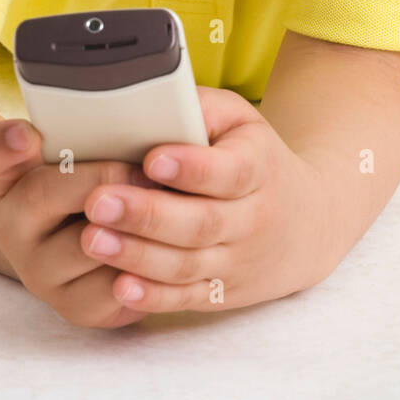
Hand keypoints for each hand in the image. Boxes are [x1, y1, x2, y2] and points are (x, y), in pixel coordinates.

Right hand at [0, 119, 168, 328]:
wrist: (97, 243)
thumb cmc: (95, 176)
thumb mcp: (82, 144)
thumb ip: (85, 125)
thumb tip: (126, 109)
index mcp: (5, 175)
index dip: (1, 144)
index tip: (26, 134)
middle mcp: (10, 224)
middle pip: (41, 193)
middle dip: (101, 177)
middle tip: (147, 167)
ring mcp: (37, 271)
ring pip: (86, 244)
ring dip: (133, 222)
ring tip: (170, 200)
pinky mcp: (73, 307)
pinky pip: (115, 288)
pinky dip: (150, 265)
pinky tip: (173, 244)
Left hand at [78, 87, 334, 314]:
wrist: (306, 223)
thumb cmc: (254, 158)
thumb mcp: (241, 121)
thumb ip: (200, 108)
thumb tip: (151, 100)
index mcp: (259, 168)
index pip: (230, 171)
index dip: (192, 168)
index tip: (152, 159)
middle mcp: (252, 219)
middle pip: (201, 223)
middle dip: (146, 214)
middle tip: (98, 202)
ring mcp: (237, 260)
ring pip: (188, 264)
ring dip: (138, 255)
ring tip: (92, 240)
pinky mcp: (220, 291)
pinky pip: (186, 298)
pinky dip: (154, 297)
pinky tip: (120, 287)